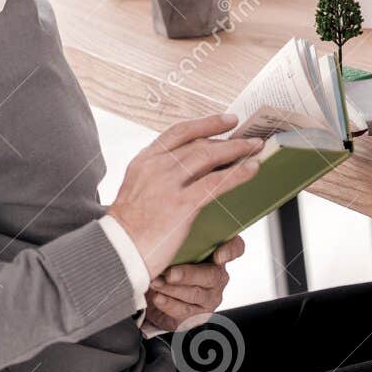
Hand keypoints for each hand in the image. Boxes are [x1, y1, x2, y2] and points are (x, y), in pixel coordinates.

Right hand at [106, 113, 262, 276]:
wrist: (115, 251)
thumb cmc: (129, 226)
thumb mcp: (138, 187)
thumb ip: (159, 172)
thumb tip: (189, 164)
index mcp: (144, 160)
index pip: (179, 132)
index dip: (207, 123)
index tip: (228, 119)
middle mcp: (156, 166)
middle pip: (199, 143)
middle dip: (228, 140)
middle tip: (249, 139)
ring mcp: (168, 184)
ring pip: (209, 156)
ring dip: (238, 150)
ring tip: (255, 148)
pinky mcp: (181, 203)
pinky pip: (216, 182)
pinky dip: (238, 173)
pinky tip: (252, 169)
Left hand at [145, 237, 242, 331]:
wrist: (156, 296)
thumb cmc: (168, 266)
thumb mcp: (175, 248)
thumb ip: (178, 237)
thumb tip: (168, 218)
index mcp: (217, 254)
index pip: (235, 248)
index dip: (230, 251)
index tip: (219, 256)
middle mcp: (218, 275)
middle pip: (211, 275)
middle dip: (188, 274)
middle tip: (170, 274)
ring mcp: (210, 296)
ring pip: (195, 294)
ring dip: (172, 289)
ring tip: (155, 283)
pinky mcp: (198, 314)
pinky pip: (185, 311)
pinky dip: (169, 304)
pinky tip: (158, 297)